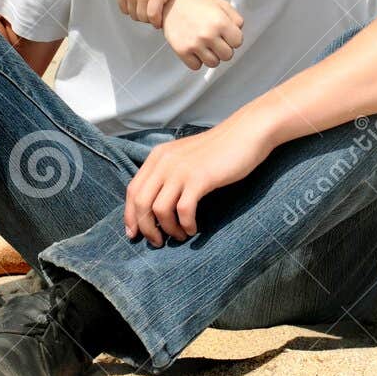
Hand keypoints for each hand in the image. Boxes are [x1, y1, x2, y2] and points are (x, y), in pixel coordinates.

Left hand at [95, 0, 187, 25]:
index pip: (125, 9)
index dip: (136, 10)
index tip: (145, 7)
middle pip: (135, 15)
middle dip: (144, 15)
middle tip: (154, 11)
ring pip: (144, 17)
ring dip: (151, 19)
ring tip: (158, 14)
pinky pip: (154, 16)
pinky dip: (157, 20)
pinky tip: (162, 17)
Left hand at [123, 121, 272, 244]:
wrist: (246, 132)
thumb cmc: (218, 149)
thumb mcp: (184, 157)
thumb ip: (168, 173)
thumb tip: (156, 206)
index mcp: (158, 156)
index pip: (132, 190)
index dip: (130, 215)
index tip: (134, 234)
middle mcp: (164, 162)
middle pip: (141, 202)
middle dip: (146, 228)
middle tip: (157, 242)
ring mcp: (181, 169)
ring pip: (159, 209)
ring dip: (167, 229)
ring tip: (180, 236)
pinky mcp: (200, 178)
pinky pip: (184, 210)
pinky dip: (186, 225)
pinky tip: (194, 229)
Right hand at [157, 0, 242, 70]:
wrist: (171, 2)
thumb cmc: (196, 3)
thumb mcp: (221, 4)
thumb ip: (236, 19)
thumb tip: (239, 32)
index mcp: (220, 22)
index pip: (238, 43)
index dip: (233, 39)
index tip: (227, 36)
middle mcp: (208, 34)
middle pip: (227, 56)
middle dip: (223, 48)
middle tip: (216, 41)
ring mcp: (195, 44)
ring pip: (213, 63)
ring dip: (211, 56)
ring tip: (205, 45)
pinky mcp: (182, 51)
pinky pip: (196, 66)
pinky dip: (196, 60)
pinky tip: (195, 49)